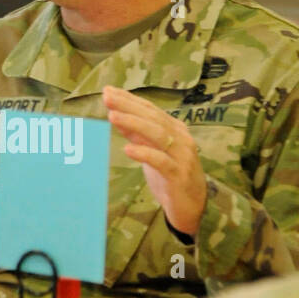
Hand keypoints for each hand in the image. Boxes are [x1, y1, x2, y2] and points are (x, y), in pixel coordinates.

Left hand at [103, 86, 206, 236]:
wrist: (191, 206)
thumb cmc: (170, 176)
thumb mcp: (152, 152)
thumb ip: (137, 135)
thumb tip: (116, 116)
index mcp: (175, 129)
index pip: (150, 110)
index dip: (129, 99)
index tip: (108, 91)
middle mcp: (181, 138)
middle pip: (152, 118)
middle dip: (128, 106)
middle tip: (107, 97)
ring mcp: (182, 156)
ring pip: (157, 135)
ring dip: (134, 124)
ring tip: (113, 116)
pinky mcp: (179, 175)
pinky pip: (161, 161)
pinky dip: (144, 153)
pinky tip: (128, 149)